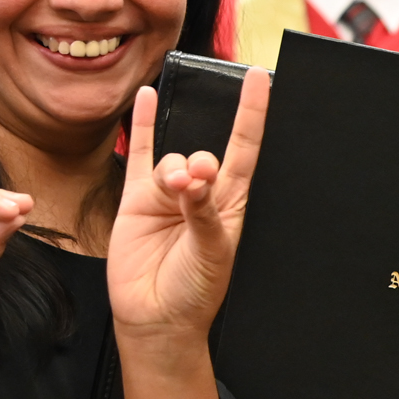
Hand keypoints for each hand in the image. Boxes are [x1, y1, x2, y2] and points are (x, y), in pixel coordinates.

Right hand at [105, 69, 269, 370]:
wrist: (156, 319)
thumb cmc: (195, 291)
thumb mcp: (211, 252)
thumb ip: (203, 212)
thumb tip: (195, 179)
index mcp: (231, 205)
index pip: (246, 149)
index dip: (253, 114)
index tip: (261, 79)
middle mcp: (203, 195)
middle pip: (208, 156)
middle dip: (203, 162)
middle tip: (198, 179)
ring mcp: (168, 196)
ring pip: (172, 160)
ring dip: (173, 169)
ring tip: (173, 190)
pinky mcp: (137, 201)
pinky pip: (139, 155)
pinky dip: (141, 126)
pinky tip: (145, 98)